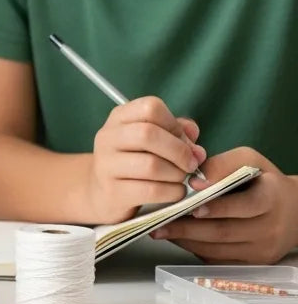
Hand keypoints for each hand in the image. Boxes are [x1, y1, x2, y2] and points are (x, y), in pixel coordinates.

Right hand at [85, 97, 205, 223]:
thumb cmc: (137, 163)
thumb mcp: (155, 142)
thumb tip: (196, 149)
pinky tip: (174, 192)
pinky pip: (152, 190)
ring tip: (180, 179)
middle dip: (179, 151)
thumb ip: (178, 135)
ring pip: (151, 165)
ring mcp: (106, 165)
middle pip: (148, 134)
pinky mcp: (112, 192)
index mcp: (119, 118)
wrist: (106, 195)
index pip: (151, 107)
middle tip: (191, 164)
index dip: (174, 125)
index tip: (184, 140)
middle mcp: (107, 138)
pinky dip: (173, 192)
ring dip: (177, 174)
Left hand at [152, 147, 297, 262]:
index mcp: (271, 198)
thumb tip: (195, 180)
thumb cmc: (264, 181)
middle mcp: (270, 228)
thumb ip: (223, 164)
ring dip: (186, 240)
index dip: (218, 207)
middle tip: (159, 222)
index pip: (245, 205)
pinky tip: (178, 239)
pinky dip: (195, 250)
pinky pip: (219, 259)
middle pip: (224, 231)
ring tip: (161, 230)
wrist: (293, 210)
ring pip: (218, 249)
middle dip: (188, 227)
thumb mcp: (250, 161)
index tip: (192, 205)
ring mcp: (262, 249)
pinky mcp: (253, 263)